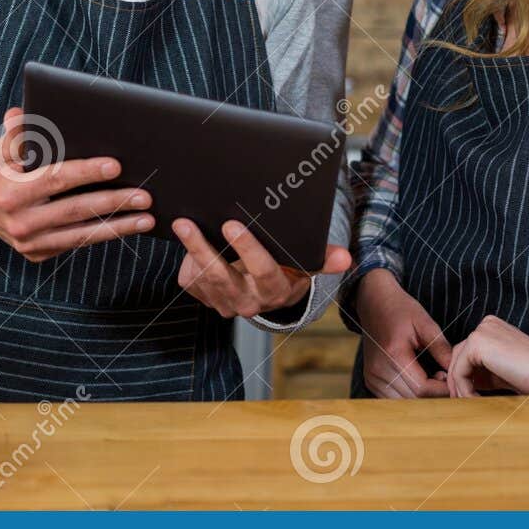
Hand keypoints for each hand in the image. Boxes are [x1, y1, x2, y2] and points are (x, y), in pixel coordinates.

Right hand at [0, 107, 154, 261]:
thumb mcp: (0, 148)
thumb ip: (16, 132)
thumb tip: (25, 112)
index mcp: (11, 193)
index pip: (56, 180)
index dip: (86, 172)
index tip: (115, 166)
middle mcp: (19, 222)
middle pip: (75, 210)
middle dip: (113, 203)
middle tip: (145, 196)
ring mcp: (28, 243)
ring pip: (81, 234)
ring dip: (117, 227)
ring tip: (147, 218)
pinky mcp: (37, 254)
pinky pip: (75, 243)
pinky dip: (102, 234)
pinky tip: (127, 225)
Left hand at [172, 218, 350, 318]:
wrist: (272, 295)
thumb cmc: (288, 268)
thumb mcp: (307, 264)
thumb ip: (324, 259)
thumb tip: (345, 258)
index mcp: (275, 290)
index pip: (262, 271)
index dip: (247, 249)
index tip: (233, 224)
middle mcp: (249, 302)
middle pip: (222, 278)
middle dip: (203, 250)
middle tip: (189, 224)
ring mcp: (225, 303)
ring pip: (202, 279)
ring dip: (190, 252)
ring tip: (182, 224)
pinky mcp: (207, 300)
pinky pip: (190, 283)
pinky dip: (186, 263)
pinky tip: (186, 241)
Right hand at [354, 269, 452, 397]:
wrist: (374, 302)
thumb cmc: (400, 309)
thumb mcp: (425, 323)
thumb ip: (441, 349)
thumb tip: (457, 371)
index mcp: (394, 354)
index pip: (422, 388)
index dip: (441, 389)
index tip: (453, 380)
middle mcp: (378, 370)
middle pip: (412, 399)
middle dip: (433, 395)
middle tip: (446, 380)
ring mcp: (372, 377)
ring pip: (402, 403)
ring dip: (421, 398)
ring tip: (433, 379)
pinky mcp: (370, 380)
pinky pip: (393, 398)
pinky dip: (408, 395)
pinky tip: (419, 381)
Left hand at [446, 315, 528, 396]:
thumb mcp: (503, 373)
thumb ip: (485, 373)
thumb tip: (463, 385)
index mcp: (492, 328)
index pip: (467, 352)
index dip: (464, 376)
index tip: (466, 396)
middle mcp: (485, 325)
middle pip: (458, 356)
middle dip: (458, 381)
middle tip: (462, 402)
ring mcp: (480, 332)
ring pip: (456, 364)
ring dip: (459, 388)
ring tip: (469, 405)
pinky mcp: (477, 344)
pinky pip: (459, 371)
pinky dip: (463, 389)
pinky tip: (474, 401)